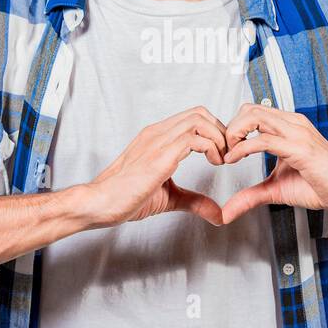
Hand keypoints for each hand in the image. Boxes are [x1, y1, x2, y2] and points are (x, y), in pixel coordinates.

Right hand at [84, 106, 227, 227]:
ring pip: (199, 120)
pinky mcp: (160, 155)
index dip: (214, 131)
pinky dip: (212, 148)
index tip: (222, 153)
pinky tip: (213, 164)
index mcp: (157, 137)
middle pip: (200, 112)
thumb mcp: (169, 197)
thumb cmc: (126, 197)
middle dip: (221, 131)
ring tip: (221, 160)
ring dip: (218, 138)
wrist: (101, 203)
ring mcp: (157, 141)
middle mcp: (157, 133)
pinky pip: (194, 139)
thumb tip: (217, 214)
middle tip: (226, 155)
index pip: (194, 117)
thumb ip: (194, 201)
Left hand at [220, 103, 327, 223]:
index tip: (225, 149)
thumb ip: (251, 196)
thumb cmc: (321, 184)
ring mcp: (296, 133)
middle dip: (229, 128)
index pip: (252, 112)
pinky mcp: (299, 148)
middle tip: (222, 150)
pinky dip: (242, 148)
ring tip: (227, 154)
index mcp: (288, 126)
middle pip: (248, 108)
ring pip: (253, 116)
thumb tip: (228, 212)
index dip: (233, 128)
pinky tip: (235, 159)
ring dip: (233, 133)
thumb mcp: (276, 189)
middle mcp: (291, 124)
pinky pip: (263, 140)